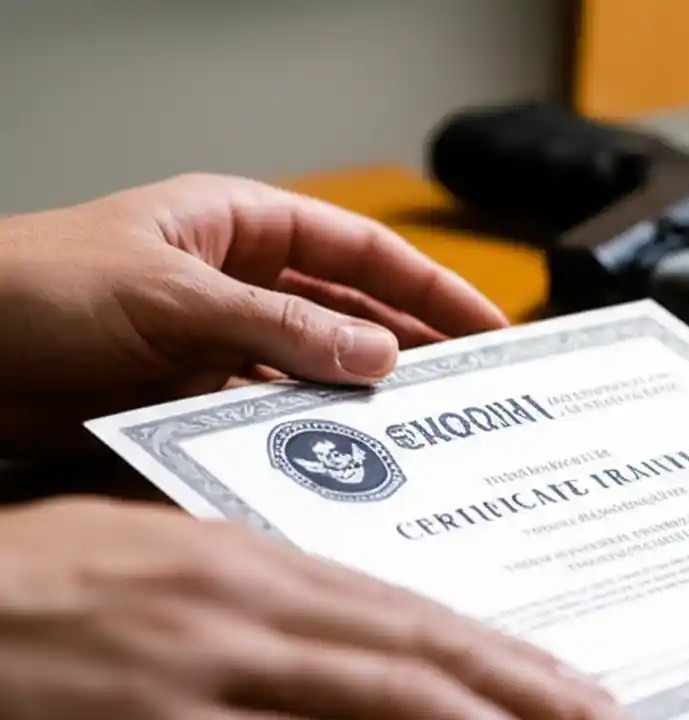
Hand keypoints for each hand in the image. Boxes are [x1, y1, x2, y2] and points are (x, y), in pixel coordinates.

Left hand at [0, 173, 506, 455]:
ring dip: (359, 401)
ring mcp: (217, 342)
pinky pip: (267, 416)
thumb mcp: (174, 297)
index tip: (486, 324)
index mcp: (238, 224)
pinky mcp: (189, 397)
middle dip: (410, 348)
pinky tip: (341, 458)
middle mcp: (238, 281)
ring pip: (314, 371)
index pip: (359, 252)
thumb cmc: (31, 286)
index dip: (430, 287)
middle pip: (349, 314)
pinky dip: (304, 436)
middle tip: (472, 390)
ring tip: (421, 433)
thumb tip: (378, 357)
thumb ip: (283, 328)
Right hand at [0, 497, 622, 718]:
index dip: (494, 651)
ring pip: (372, 699)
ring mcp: (198, 670)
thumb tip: (348, 639)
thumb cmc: (29, 585)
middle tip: (604, 714)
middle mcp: (238, 606)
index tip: (564, 680)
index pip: (403, 610)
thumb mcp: (156, 570)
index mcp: (242, 561)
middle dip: (523, 691)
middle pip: (413, 652)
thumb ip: (256, 600)